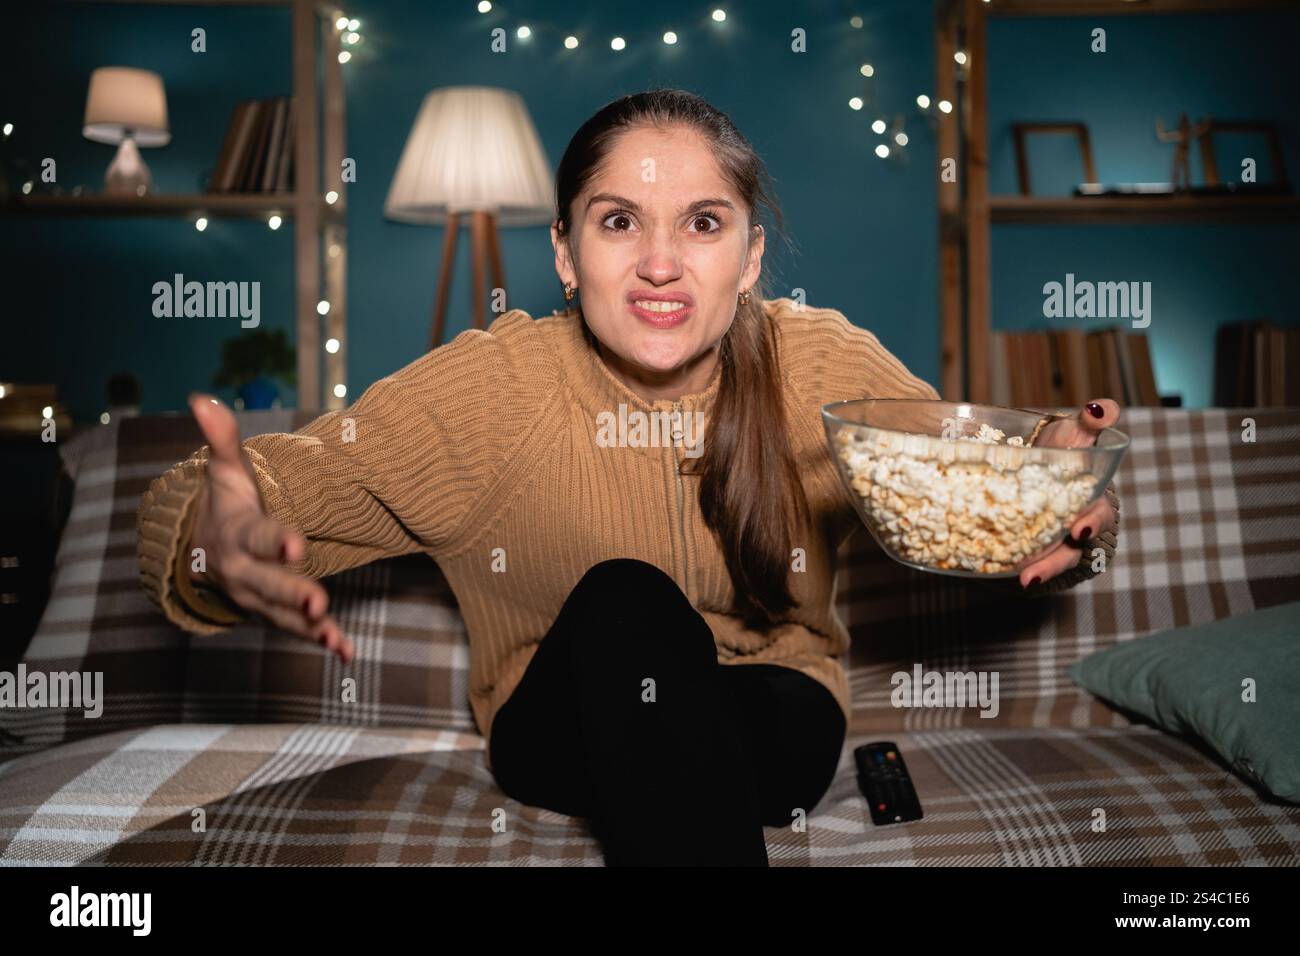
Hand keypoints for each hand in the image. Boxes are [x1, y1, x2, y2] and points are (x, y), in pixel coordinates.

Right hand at [185, 392, 353, 661]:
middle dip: (293, 594)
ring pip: (283, 615)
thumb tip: (202, 398)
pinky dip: (322, 642)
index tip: (296, 545)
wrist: (202, 552)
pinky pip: (297, 630)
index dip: (276, 541)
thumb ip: (222, 439)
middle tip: (318, 602)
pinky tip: (346, 652)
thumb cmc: (224, 505)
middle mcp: (244, 572)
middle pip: (270, 585)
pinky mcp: (276, 613)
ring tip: (333, 636)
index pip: (258, 537)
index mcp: (237, 536)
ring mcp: (259, 598)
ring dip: (308, 626)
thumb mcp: (224, 472)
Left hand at [1016, 398, 1120, 588]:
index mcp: (1089, 500)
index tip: (1078, 530)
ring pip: (1046, 560)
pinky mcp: (1022, 543)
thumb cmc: (1064, 447)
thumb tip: (1101, 410)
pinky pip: (1018, 558)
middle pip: (1069, 550)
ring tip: (1022, 579)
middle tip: (1035, 572)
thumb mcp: (1076, 430)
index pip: (1097, 516)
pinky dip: (1008, 566)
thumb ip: (1092, 421)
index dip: (1090, 524)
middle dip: (1054, 561)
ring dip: (1036, 571)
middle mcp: (1070, 525)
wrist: (1034, 458)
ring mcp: (1047, 538)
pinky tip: (994, 570)